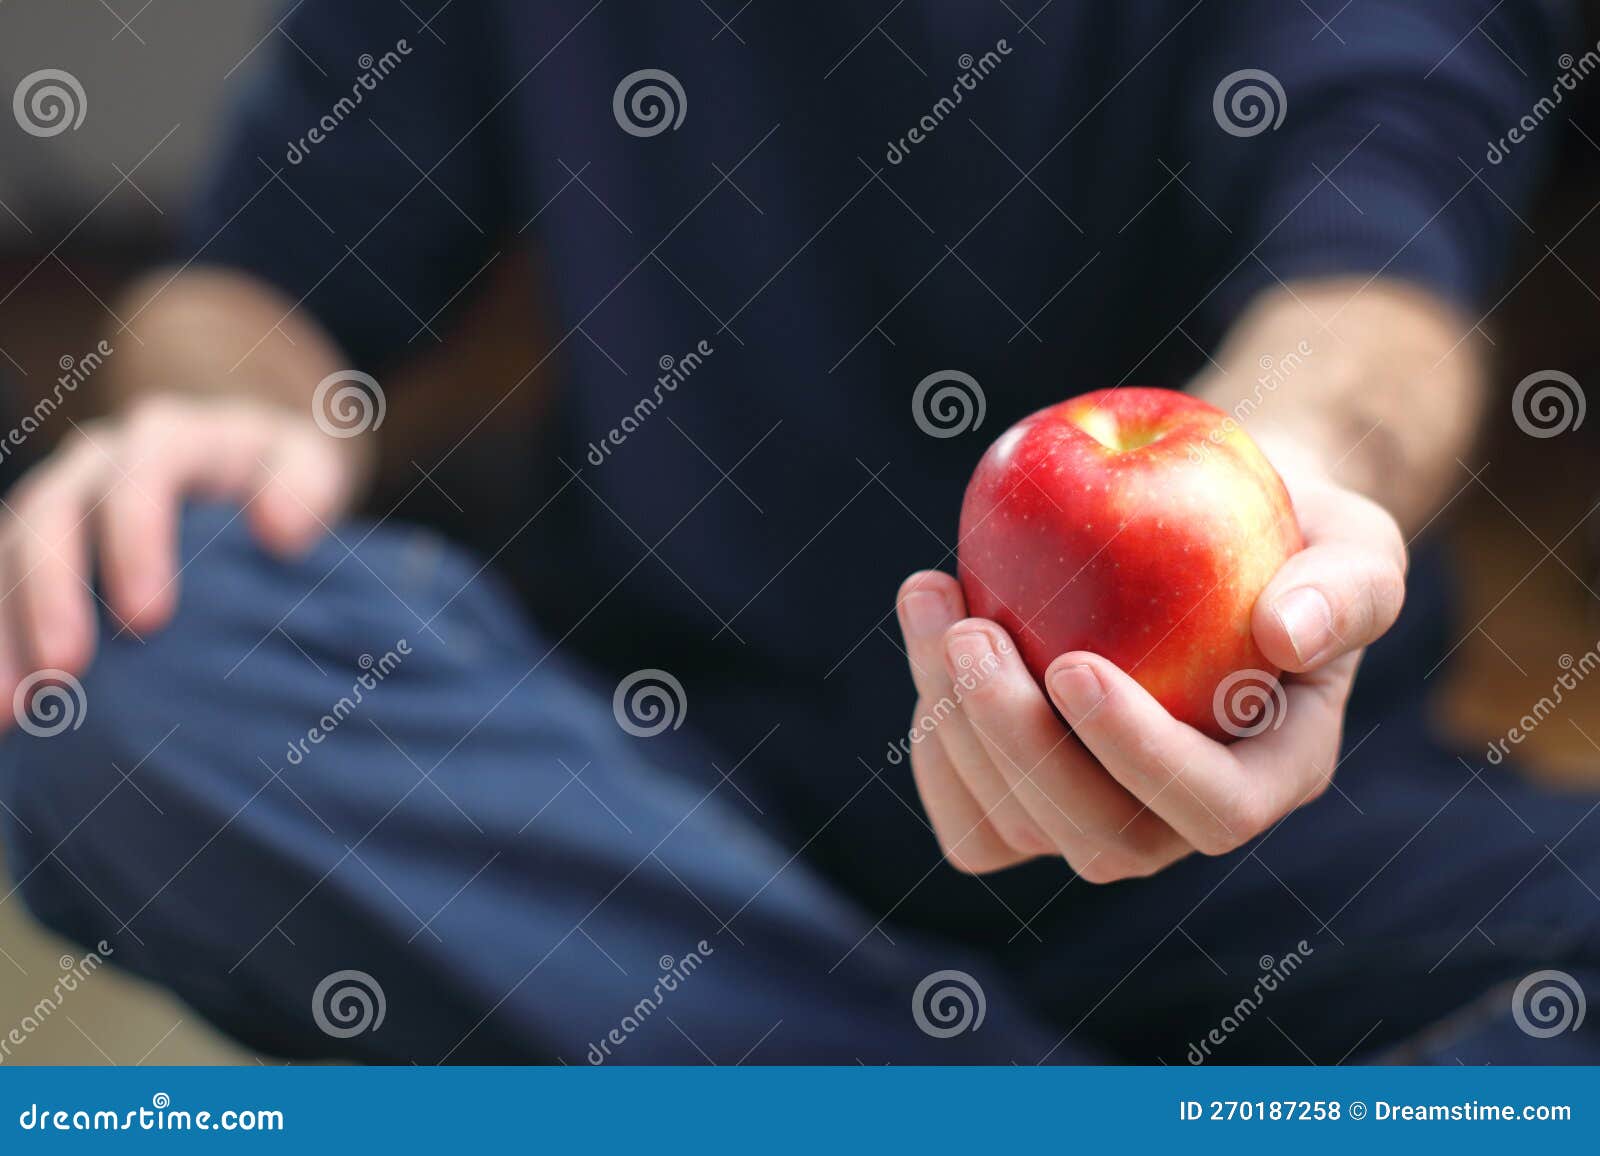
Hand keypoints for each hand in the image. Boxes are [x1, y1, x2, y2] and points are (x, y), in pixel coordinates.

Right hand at [0, 395, 369, 719]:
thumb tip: (281, 535)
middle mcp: (97, 464)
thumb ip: (304, 487)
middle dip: (52, 596)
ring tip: (9, 711)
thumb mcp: (307, 464)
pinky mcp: (34, 546)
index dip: (136, 544)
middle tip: (66, 672)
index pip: (141, 478)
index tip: (148, 620)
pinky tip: (2, 715)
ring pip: (9, 557)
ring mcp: (57, 503)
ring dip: (5, 633)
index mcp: (166, 439)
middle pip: (53, 517)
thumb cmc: (279, 474)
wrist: (245, 462)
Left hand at [895, 465, 1404, 879]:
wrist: (1205, 534)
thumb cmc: (1288, 534)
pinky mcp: (1027, 801)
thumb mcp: (1352, 541)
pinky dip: (931, 734)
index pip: (1214, 807)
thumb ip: (1345, 588)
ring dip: (954, 725)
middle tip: (972, 630)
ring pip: (1013, 828)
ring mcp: (1097, 817)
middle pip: (1099, 838)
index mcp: (1273, 773)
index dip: (1139, 754)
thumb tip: (1285, 635)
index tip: (1074, 664)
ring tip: (933, 596)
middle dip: (1020, 742)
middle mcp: (1181, 818)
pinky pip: (966, 813)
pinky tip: (927, 623)